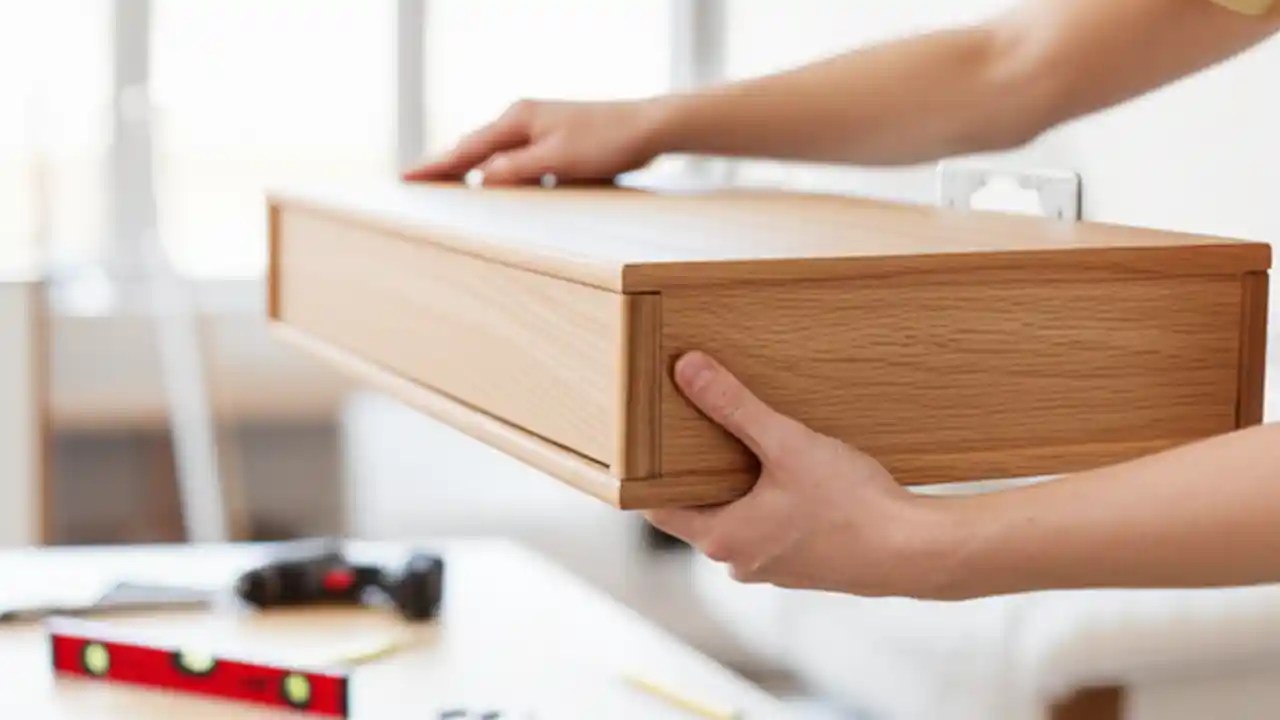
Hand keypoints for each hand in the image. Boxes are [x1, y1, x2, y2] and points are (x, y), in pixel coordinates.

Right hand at [402, 99, 668, 185]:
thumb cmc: (606, 141)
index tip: (406, 177)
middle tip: (414, 182)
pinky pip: (515, 157)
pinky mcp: (555, 140)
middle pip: (474, 147)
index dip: (436, 166)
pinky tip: (497, 182)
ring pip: (494, 152)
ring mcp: (540, 127)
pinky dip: (498, 170)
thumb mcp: (557, 160)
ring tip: (444, 185)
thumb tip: (480, 178)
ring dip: (470, 168)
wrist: (648, 127)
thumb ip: (517, 169)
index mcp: (518, 119)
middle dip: (445, 166)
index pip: (466, 149)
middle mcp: (524, 118)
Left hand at [645, 352, 953, 597]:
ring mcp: (773, 568)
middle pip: (697, 511)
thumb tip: (689, 370)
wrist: (914, 551)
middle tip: (695, 429)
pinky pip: (769, 529)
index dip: (647, 475)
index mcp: (722, 538)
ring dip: (737, 487)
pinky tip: (791, 476)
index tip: (644, 443)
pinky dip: (768, 502)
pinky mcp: (804, 566)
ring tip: (747, 445)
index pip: (657, 509)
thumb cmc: (852, 506)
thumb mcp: (787, 445)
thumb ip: (735, 407)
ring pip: (736, 520)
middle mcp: (739, 561)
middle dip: (696, 473)